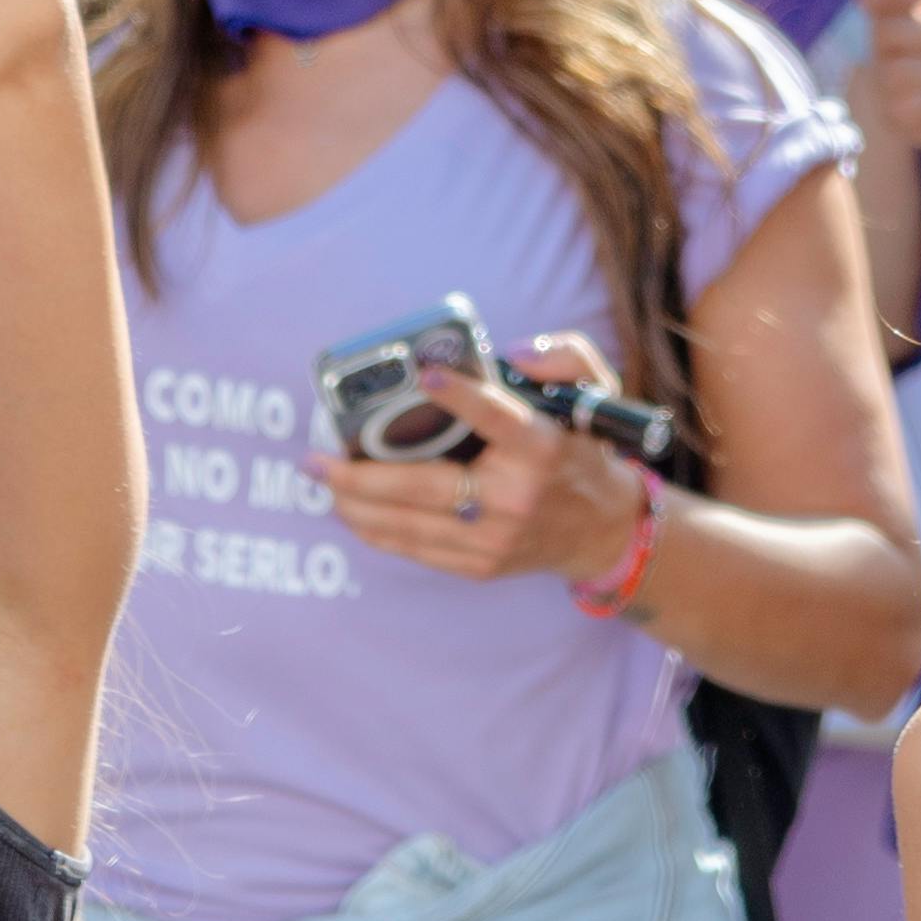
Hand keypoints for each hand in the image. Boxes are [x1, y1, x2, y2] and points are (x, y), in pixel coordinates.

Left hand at [311, 331, 655, 587]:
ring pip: (409, 524)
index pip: (497, 418)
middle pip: (425, 487)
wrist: (601, 530)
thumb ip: (561, 357)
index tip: (424, 374)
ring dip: (357, 505)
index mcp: (541, 448)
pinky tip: (352, 510)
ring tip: (322, 481)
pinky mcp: (479, 565)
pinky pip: (416, 549)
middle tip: (318, 458)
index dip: (462, 397)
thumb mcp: (593, 389)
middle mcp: (514, 498)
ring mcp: (493, 540)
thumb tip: (509, 355)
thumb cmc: (583, 450)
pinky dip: (378, 530)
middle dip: (363, 474)